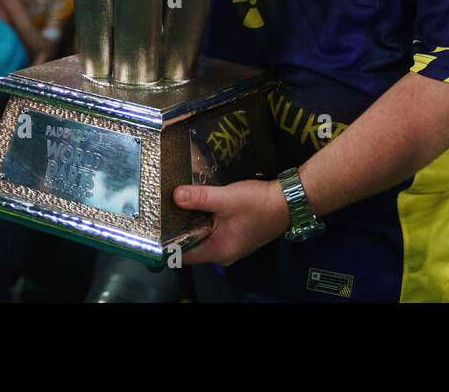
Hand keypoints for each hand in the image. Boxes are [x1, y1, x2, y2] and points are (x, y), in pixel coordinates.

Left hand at [172, 179, 289, 265]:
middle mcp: (223, 253)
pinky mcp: (237, 234)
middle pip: (193, 244)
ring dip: (194, 221)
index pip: (183, 253)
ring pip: (204, 235)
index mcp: (218, 251)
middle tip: (166, 208)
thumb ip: (200, 197)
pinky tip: (201, 204)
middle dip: (181, 227)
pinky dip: (206, 219)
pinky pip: (214, 230)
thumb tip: (175, 195)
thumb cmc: (259, 204)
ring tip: (180, 203)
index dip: (170, 239)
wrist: (289, 201)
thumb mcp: (226, 198)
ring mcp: (231, 244)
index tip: (159, 222)